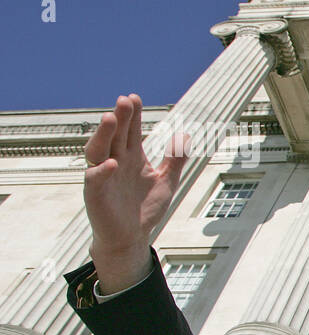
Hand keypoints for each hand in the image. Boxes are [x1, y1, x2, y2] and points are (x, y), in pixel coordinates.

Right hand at [83, 94, 187, 291]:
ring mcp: (103, 177)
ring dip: (104, 135)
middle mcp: (114, 161)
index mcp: (130, 157)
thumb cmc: (144, 208)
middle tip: (124, 100)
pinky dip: (102, 170)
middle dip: (119, 118)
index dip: (132, 115)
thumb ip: (174, 159)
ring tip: (110, 118)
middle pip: (115, 135)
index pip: (130, 131)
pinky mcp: (96, 195)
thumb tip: (186, 135)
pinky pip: (95, 179)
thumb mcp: (166, 181)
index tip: (135, 98)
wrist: (131, 237)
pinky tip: (112, 162)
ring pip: (99, 150)